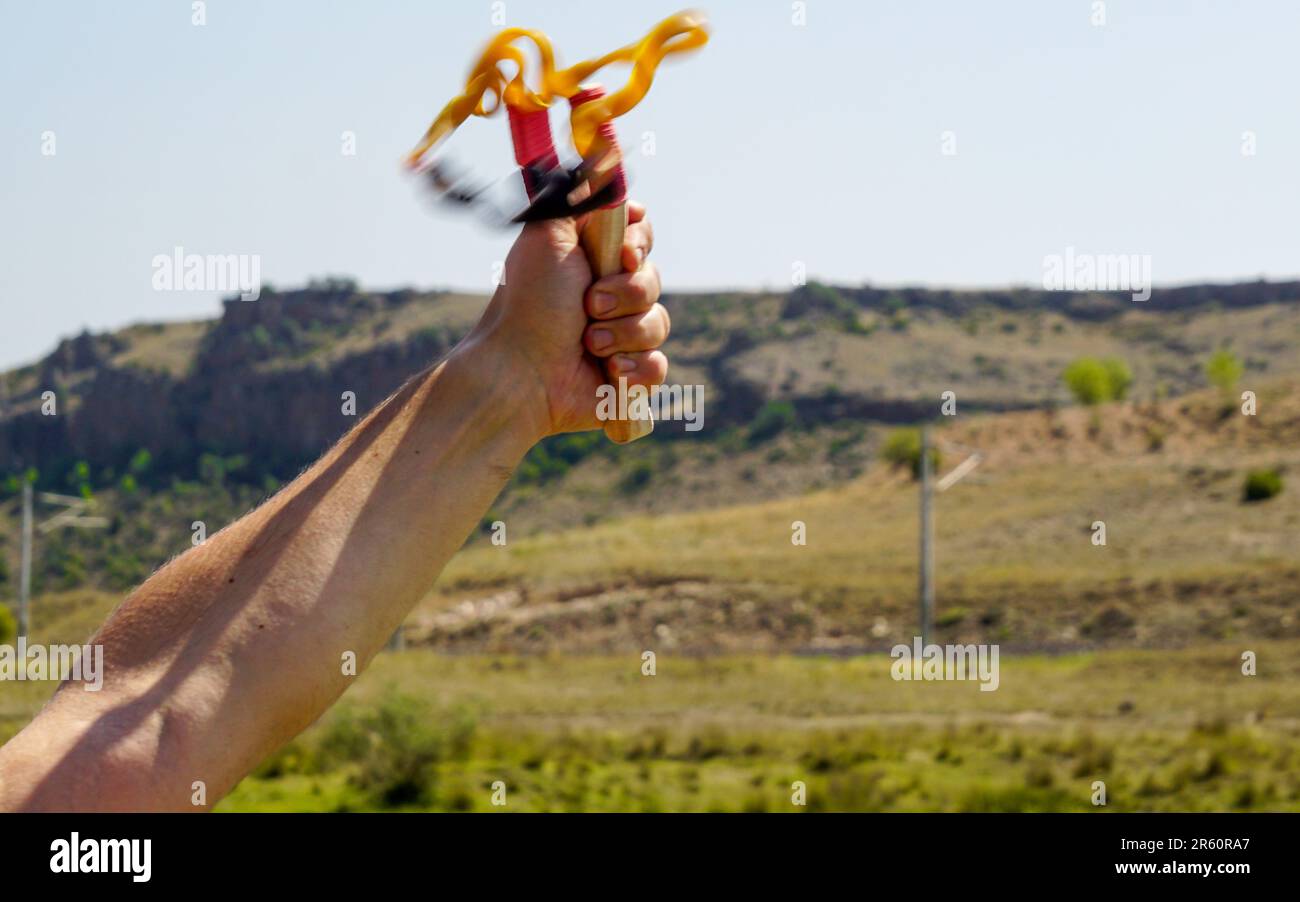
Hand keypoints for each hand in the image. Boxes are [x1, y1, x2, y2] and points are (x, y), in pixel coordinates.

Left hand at [467, 202, 667, 439]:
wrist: (521, 368)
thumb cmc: (530, 302)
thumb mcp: (548, 233)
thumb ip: (579, 199)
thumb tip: (605, 165)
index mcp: (593, 261)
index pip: (642, 239)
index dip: (639, 245)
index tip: (623, 254)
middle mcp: (609, 295)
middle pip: (653, 279)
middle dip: (624, 293)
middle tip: (588, 305)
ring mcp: (621, 336)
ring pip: (658, 322)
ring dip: (624, 332)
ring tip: (589, 342)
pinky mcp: (629, 376)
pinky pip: (659, 365)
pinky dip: (636, 367)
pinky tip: (609, 372)